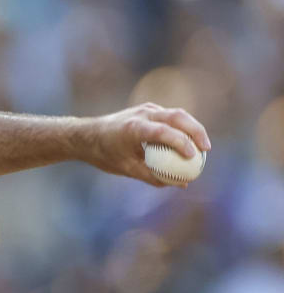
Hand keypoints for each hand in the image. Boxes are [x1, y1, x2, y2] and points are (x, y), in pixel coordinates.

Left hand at [84, 102, 210, 186]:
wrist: (86, 135)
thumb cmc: (104, 154)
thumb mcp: (126, 169)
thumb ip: (153, 176)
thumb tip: (182, 184)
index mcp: (133, 127)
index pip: (163, 131)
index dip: (181, 142)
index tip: (192, 157)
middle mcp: (142, 114)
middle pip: (177, 116)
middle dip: (196, 131)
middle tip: (206, 150)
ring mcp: (146, 109)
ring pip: (177, 114)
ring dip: (193, 128)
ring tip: (203, 148)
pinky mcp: (149, 109)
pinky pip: (171, 117)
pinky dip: (183, 128)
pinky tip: (190, 143)